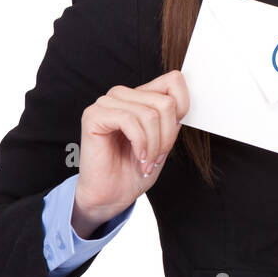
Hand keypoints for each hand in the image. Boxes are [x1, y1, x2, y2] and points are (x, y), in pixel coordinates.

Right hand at [72, 70, 189, 237]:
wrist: (111, 195)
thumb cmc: (134, 170)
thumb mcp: (164, 141)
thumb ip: (172, 119)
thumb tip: (182, 103)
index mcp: (141, 97)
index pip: (173, 81)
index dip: (183, 108)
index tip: (174, 134)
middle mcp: (123, 96)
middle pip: (165, 102)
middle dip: (167, 136)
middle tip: (158, 156)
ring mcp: (106, 103)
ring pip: (150, 113)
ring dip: (154, 144)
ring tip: (147, 160)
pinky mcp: (94, 116)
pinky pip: (129, 120)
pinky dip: (140, 143)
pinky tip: (138, 156)